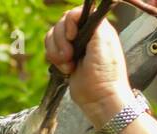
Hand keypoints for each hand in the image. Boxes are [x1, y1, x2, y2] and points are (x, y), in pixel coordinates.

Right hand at [44, 8, 133, 126]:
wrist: (100, 99)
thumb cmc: (106, 73)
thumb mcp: (104, 41)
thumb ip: (94, 22)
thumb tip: (83, 11)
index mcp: (96, 28)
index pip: (75, 13)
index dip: (69, 22)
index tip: (72, 36)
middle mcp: (84, 35)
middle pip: (60, 23)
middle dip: (61, 40)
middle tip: (70, 56)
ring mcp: (73, 47)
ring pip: (52, 36)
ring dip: (56, 51)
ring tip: (69, 65)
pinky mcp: (65, 60)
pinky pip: (50, 49)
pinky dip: (54, 59)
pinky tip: (67, 70)